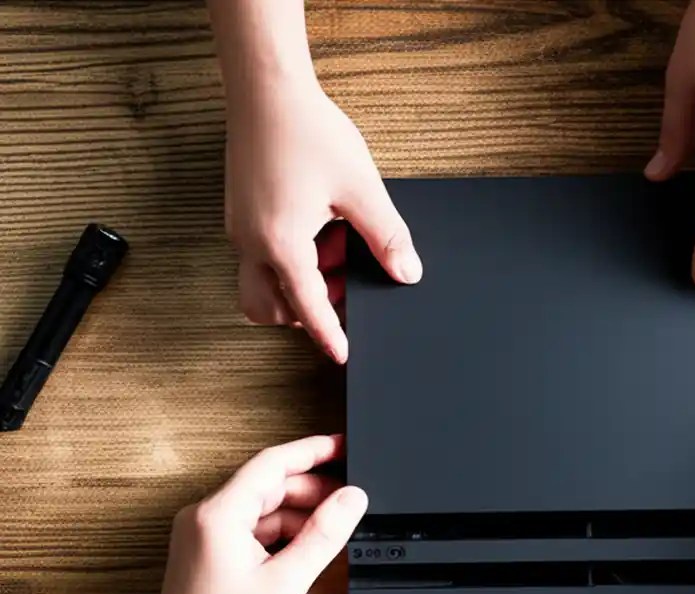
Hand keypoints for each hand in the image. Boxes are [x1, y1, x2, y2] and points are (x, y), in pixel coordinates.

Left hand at [122, 436, 366, 593]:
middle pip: (268, 485)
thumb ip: (323, 534)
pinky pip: (250, 526)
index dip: (313, 450)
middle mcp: (203, 517)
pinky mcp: (206, 550)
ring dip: (297, 514)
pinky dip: (279, 532)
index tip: (341, 445)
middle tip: (348, 498)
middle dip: (311, 490)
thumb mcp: (286, 581)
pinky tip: (304, 547)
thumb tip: (351, 499)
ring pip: (261, 507)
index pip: (272, 463)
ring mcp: (202, 533)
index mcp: (217, 515)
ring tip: (331, 530)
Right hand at [224, 79, 421, 362]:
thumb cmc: (308, 132)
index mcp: (281, 243)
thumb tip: (406, 272)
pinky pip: (261, 254)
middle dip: (305, 311)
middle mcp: (250, 242)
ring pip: (263, 283)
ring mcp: (239, 228)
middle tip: (345, 284)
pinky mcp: (240, 213)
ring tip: (337, 242)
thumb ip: (386, 236)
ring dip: (299, 280)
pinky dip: (291, 255)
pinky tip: (321, 222)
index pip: (308, 308)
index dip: (329, 335)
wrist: (266, 89)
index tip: (344, 355)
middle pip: (269, 307)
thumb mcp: (361, 189)